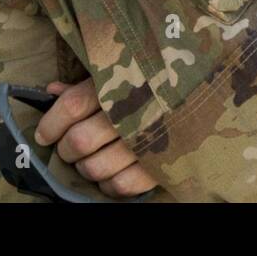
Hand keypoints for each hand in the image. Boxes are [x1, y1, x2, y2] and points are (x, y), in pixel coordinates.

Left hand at [33, 78, 157, 197]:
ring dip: (86, 169)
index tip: (43, 134)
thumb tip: (50, 92)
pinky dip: (109, 185)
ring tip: (89, 162)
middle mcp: (135, 110)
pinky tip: (109, 176)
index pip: (73, 106)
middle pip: (81, 140)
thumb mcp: (124, 70)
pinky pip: (123, 185)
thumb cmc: (159, 77)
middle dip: (67, 149)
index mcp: (122, 81)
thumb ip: (88, 83)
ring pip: (97, 167)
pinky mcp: (164, 162)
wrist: (212, 88)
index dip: (51, 123)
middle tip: (69, 148)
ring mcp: (150, 139)